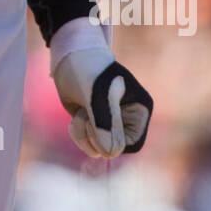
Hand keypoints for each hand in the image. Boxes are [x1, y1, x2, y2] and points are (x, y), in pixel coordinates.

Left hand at [50, 20, 152, 158]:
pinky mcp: (95, 126)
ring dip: (83, 134)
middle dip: (94, 135)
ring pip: (99, 150)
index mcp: (140, 109)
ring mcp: (111, 124)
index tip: (94, 124)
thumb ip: (104, 121)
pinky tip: (76, 114)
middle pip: (114, 150)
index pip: (133, 144)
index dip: (112, 141)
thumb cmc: (88, 69)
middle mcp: (129, 120)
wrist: (69, 58)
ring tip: (80, 112)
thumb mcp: (96, 93)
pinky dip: (78, 134)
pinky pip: (88, 144)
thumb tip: (110, 152)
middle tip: (84, 113)